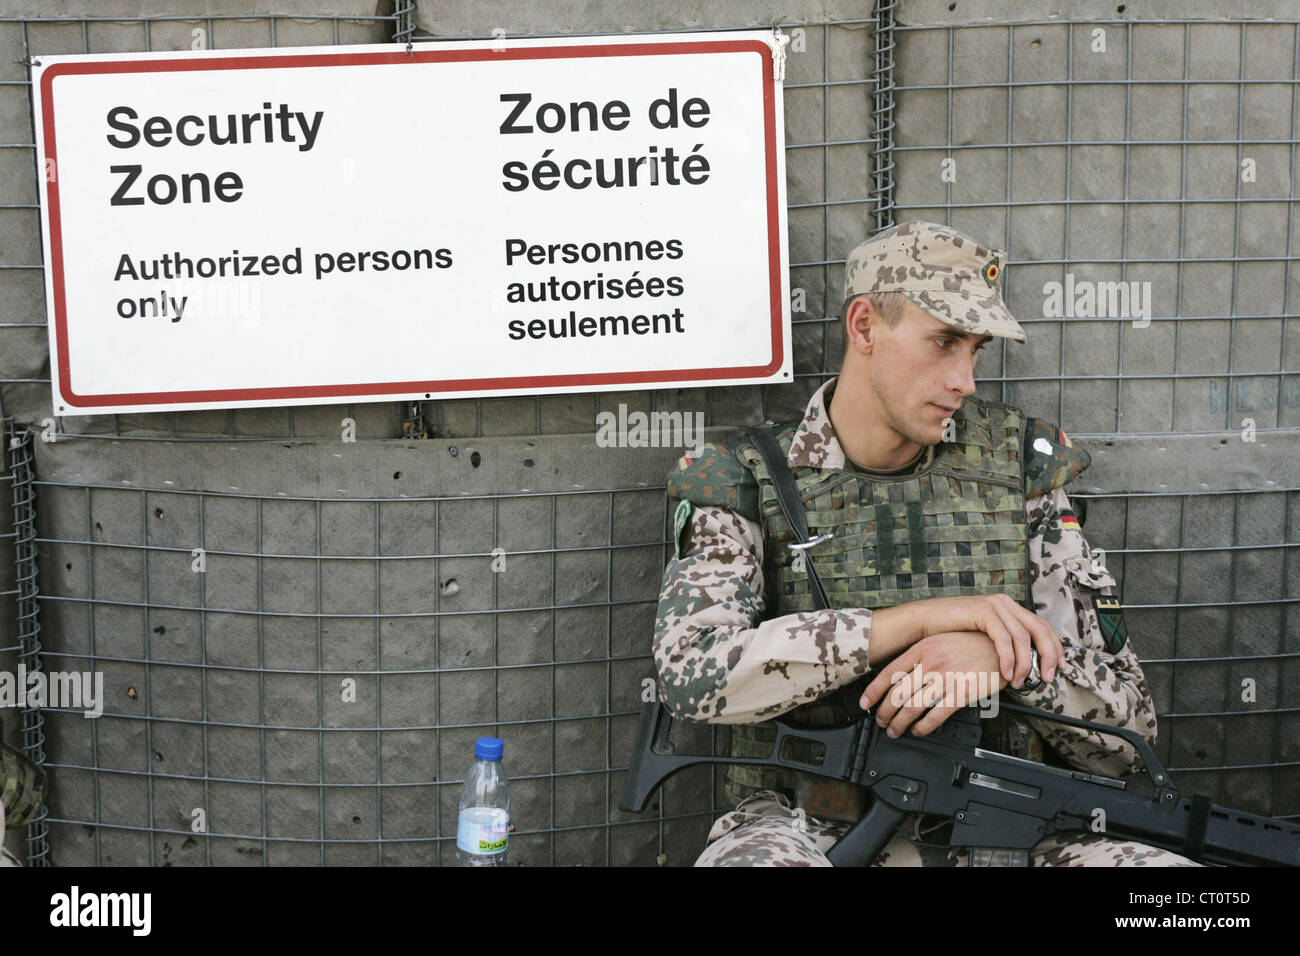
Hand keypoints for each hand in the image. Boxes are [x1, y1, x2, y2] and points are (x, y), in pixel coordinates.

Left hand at [859, 631, 1007, 737]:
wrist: (1002, 646)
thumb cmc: (971, 643)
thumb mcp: (939, 642)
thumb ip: (920, 657)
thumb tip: (899, 677)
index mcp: (922, 648)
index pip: (889, 673)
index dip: (873, 691)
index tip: (864, 703)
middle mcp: (931, 662)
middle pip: (897, 693)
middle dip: (884, 712)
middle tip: (880, 721)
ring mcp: (946, 677)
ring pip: (913, 706)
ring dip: (900, 723)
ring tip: (895, 730)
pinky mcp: (962, 692)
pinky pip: (936, 715)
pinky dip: (924, 727)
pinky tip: (918, 730)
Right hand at [899, 594, 1061, 688]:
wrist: (924, 621)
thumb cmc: (952, 633)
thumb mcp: (984, 637)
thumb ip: (1003, 642)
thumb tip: (1024, 663)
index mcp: (1009, 608)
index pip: (1042, 626)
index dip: (1055, 647)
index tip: (1061, 667)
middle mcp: (1006, 603)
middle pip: (1040, 629)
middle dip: (1048, 656)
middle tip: (1047, 678)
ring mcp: (995, 605)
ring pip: (1024, 637)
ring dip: (1025, 663)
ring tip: (1020, 681)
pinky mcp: (983, 611)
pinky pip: (1004, 638)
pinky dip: (1009, 659)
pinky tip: (1007, 673)